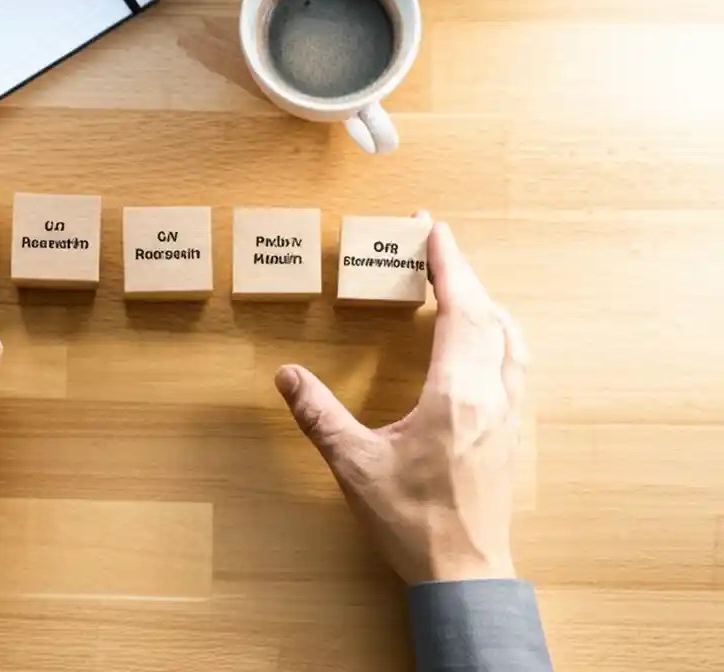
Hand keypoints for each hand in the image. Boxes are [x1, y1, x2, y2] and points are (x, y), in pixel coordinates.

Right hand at [275, 216, 528, 583]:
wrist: (465, 573)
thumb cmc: (413, 521)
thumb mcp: (355, 466)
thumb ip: (319, 415)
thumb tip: (288, 375)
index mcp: (457, 394)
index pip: (460, 310)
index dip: (448, 264)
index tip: (434, 228)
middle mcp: (492, 395)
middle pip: (489, 315)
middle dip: (464, 274)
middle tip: (437, 246)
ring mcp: (508, 415)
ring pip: (509, 339)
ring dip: (485, 304)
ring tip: (459, 288)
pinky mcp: (510, 434)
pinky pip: (514, 365)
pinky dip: (497, 336)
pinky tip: (480, 346)